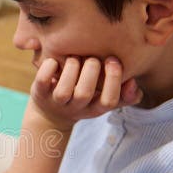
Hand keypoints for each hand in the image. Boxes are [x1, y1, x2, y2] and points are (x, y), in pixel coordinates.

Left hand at [28, 56, 142, 130]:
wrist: (50, 113)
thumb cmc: (84, 99)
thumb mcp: (104, 99)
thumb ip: (124, 94)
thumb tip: (132, 82)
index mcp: (94, 108)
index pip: (108, 101)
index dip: (113, 81)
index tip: (113, 60)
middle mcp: (75, 108)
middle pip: (84, 94)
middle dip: (90, 71)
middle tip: (92, 58)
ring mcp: (56, 102)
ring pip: (63, 90)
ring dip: (71, 69)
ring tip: (75, 58)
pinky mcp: (39, 94)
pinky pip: (42, 81)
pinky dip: (48, 68)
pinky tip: (55, 60)